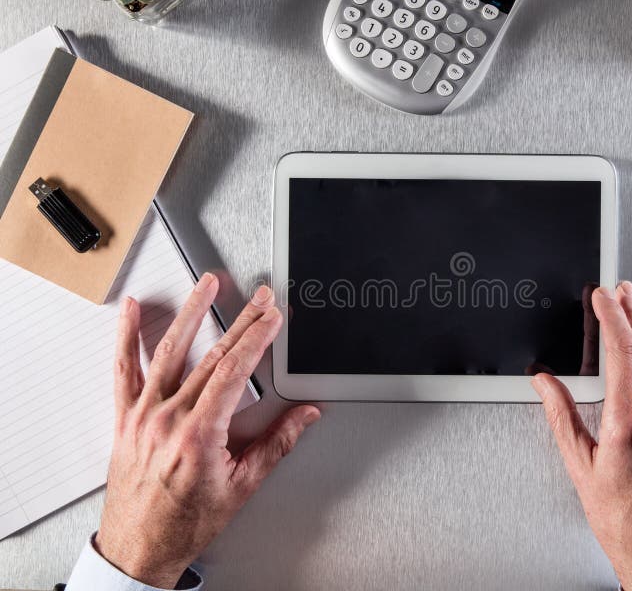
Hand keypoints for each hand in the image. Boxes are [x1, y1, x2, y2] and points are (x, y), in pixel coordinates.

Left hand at [96, 274, 319, 587]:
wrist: (139, 548)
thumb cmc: (186, 522)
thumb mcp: (242, 486)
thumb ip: (277, 444)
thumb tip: (306, 416)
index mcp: (199, 435)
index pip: (234, 372)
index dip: (257, 338)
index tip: (272, 318)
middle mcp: (167, 419)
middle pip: (211, 356)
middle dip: (241, 321)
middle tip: (259, 297)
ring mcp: (142, 414)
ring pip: (169, 351)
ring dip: (191, 312)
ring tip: (207, 285)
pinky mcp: (124, 417)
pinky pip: (123, 369)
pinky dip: (126, 336)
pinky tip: (131, 310)